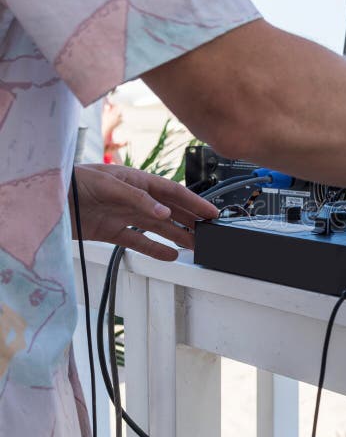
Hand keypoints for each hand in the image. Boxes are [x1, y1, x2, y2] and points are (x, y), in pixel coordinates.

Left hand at [69, 164, 218, 260]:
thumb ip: (138, 200)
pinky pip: (138, 242)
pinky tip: (170, 255)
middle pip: (170, 210)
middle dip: (191, 221)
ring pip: (158, 227)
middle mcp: (133, 198)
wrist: (44, 200)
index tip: (211, 213)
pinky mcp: (110, 231)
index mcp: (137, 181)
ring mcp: (123, 215)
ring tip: (196, 246)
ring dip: (177, 236)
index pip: (173, 192)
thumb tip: (165, 213)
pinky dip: (154, 249)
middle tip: (209, 233)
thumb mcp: (108, 185)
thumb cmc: (73, 182)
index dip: (194, 202)